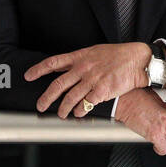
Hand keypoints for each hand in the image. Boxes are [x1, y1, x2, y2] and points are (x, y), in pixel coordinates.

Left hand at [26, 42, 152, 117]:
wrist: (136, 59)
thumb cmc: (117, 55)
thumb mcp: (94, 52)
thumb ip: (79, 61)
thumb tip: (65, 68)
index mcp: (79, 57)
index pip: (53, 62)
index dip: (38, 70)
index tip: (28, 76)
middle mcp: (83, 68)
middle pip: (58, 84)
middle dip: (46, 98)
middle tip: (40, 106)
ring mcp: (92, 79)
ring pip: (71, 97)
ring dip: (64, 108)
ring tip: (62, 114)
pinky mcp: (102, 91)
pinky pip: (86, 104)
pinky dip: (81, 110)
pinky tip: (79, 113)